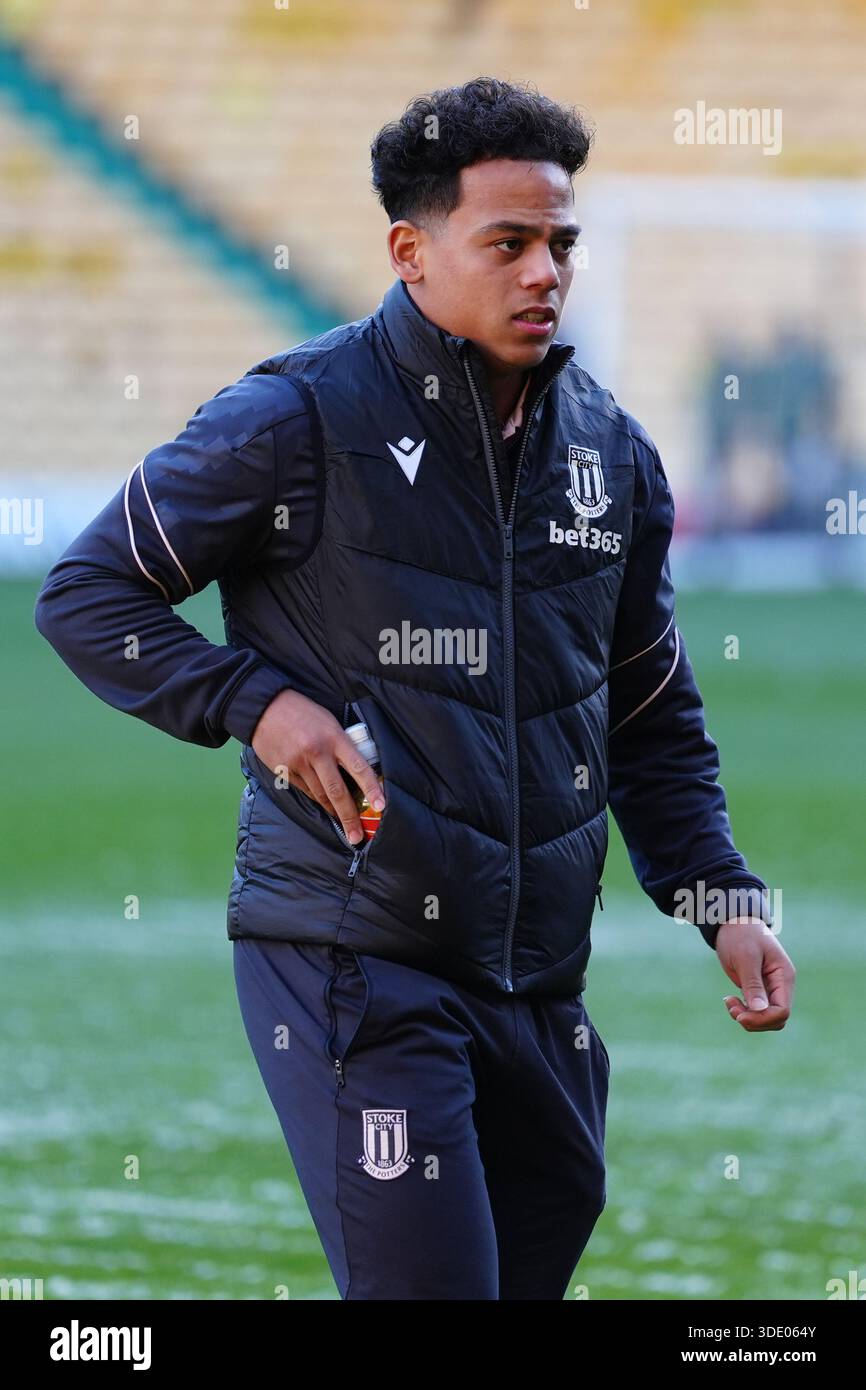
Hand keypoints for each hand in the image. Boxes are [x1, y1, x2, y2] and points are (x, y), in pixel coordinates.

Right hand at [250, 689, 384, 845]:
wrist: (264, 707)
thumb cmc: (303, 712)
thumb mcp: (329, 721)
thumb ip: (341, 744)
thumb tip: (355, 771)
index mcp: (333, 738)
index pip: (359, 767)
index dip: (372, 788)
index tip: (381, 806)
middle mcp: (317, 753)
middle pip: (337, 791)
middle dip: (349, 817)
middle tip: (358, 836)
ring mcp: (298, 764)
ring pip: (320, 796)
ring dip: (333, 812)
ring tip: (343, 825)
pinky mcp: (284, 771)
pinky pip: (304, 790)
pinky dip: (316, 799)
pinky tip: (323, 805)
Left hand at [715, 918, 794, 1030]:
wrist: (732, 922)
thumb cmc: (741, 935)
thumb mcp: (746, 958)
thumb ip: (753, 984)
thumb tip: (761, 1011)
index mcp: (784, 976)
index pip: (782, 1011)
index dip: (762, 1019)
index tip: (739, 1014)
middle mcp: (781, 985)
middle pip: (776, 1019)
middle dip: (754, 1020)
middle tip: (732, 1008)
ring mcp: (770, 988)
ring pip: (766, 1018)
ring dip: (748, 1017)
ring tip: (729, 1003)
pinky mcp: (759, 989)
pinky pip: (757, 1011)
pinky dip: (743, 1011)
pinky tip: (730, 1000)